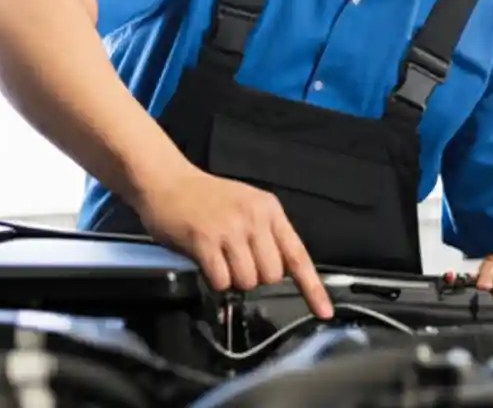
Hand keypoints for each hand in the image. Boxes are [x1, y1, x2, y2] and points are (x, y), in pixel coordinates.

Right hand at [132, 165, 332, 318]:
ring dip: (234, 280)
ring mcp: (230, 230)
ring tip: (220, 259)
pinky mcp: (205, 241)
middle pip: (272, 276)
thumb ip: (266, 234)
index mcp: (270, 210)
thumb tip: (278, 270)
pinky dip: (216, 280)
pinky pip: (222, 281)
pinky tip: (207, 262)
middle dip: (256, 278)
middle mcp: (254, 219)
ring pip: (248, 281)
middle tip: (236, 261)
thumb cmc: (206, 198)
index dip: (312, 287)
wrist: (167, 181)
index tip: (324, 311)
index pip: (298, 255)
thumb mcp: (247, 206)